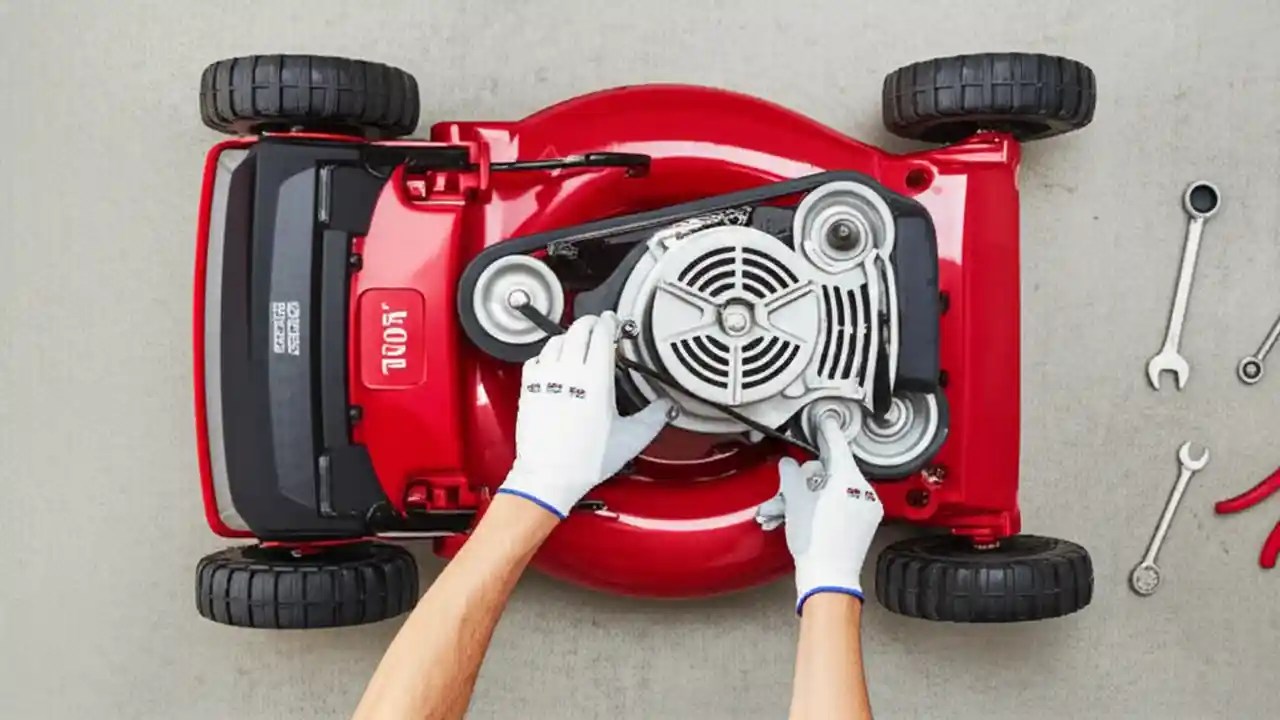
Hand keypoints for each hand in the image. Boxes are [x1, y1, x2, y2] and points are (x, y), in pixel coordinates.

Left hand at [497, 312, 672, 518]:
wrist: (549, 475)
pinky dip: (548, 355)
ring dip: (569, 337)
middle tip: (599, 327)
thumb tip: (668, 406)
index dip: (610, 322)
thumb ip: (654, 418)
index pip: (601, 332)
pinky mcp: (529, 387)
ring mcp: (546, 377)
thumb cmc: (586, 460)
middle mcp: (568, 371)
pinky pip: (537, 358)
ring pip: (556, 340)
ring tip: (579, 345)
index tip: (615, 322)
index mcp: (595, 378)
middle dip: (590, 323)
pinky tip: (556, 364)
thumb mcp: (630, 439)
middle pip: (578, 329)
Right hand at [756, 414, 883, 613]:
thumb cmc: (814, 543)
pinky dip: (825, 506)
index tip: (825, 420)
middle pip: (832, 472)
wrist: (828, 577)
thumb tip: (790, 464)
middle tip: (790, 491)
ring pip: (835, 490)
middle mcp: (863, 491)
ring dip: (812, 497)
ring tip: (789, 512)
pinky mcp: (866, 523)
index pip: (838, 447)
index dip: (828, 432)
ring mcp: (867, 508)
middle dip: (808, 480)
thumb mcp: (794, 501)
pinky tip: (806, 518)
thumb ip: (791, 475)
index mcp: (849, 480)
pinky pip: (844, 504)